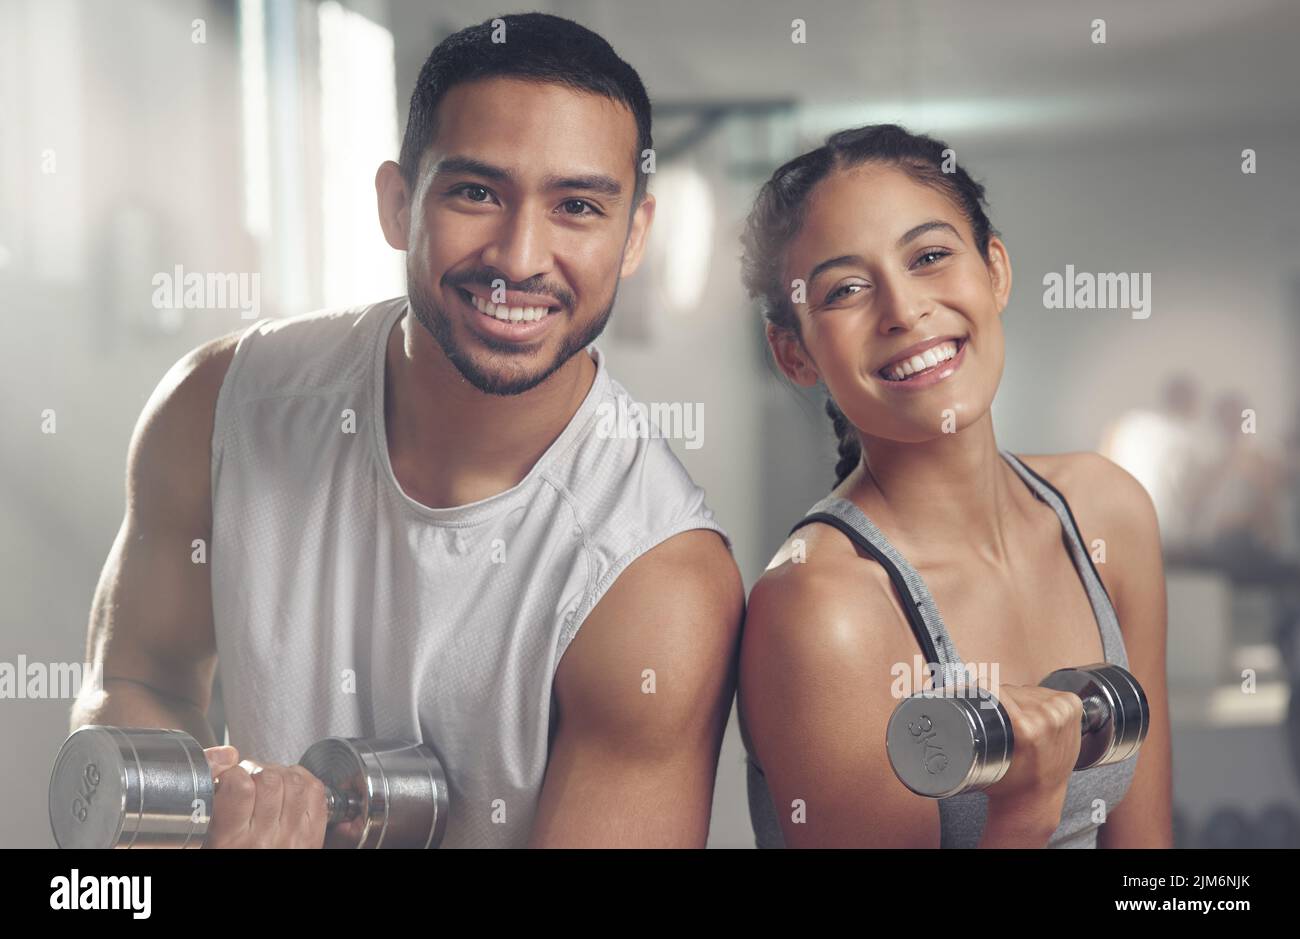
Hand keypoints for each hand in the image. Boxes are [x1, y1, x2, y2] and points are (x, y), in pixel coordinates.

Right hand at [201, 746, 329, 847]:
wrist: (258, 889)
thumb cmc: (232, 850)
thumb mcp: (208, 835)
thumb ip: (211, 797)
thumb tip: (225, 757)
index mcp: (230, 841)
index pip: (239, 787)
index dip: (232, 772)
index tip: (227, 776)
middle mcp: (263, 840)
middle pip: (268, 779)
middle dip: (256, 769)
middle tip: (248, 777)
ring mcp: (292, 836)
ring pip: (293, 781)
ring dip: (280, 772)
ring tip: (267, 782)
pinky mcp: (313, 834)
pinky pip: (315, 791)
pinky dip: (302, 779)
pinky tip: (289, 786)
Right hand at [981, 683, 1082, 818]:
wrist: (1039, 797)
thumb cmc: (1010, 782)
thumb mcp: (985, 756)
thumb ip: (973, 722)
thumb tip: (954, 691)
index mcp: (1026, 728)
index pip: (993, 688)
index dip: (978, 690)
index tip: (973, 697)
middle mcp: (1048, 716)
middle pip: (1010, 690)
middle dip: (1000, 702)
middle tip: (1000, 724)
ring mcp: (1062, 710)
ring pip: (1025, 690)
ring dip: (1018, 702)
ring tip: (1018, 725)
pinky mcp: (1071, 706)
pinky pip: (1043, 692)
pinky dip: (1035, 701)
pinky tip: (1034, 719)